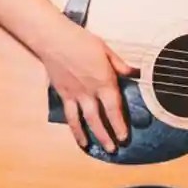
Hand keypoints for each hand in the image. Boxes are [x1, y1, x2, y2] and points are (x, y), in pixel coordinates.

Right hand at [33, 17, 135, 152]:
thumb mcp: (105, 49)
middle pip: (99, 119)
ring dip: (92, 136)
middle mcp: (89, 92)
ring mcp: (75, 95)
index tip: (124, 136)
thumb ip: (120, 65)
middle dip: (107, 136)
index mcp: (103, 81)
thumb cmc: (80, 40)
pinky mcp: (63, 94)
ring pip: (84, 121)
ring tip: (97, 149)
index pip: (114, 108)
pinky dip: (74, 129)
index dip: (119, 124)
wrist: (53, 39)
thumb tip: (135, 72)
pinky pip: (69, 116)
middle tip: (114, 149)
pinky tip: (79, 137)